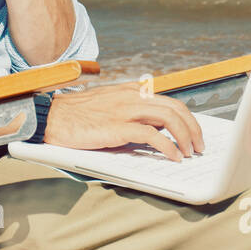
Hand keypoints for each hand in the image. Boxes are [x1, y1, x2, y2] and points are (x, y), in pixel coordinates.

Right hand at [43, 82, 205, 162]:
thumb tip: (154, 131)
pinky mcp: (117, 126)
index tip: (193, 135)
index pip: (169, 101)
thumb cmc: (76, 116)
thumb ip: (130, 113)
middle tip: (199, 147)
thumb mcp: (108, 107)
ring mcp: (125, 110)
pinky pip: (152, 135)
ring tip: (190, 153)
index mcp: (131, 92)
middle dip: (193, 128)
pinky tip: (173, 157)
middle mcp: (132, 97)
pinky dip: (168, 147)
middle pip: (176, 107)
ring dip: (186, 137)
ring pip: (170, 118)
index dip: (187, 118)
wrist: (51, 116)